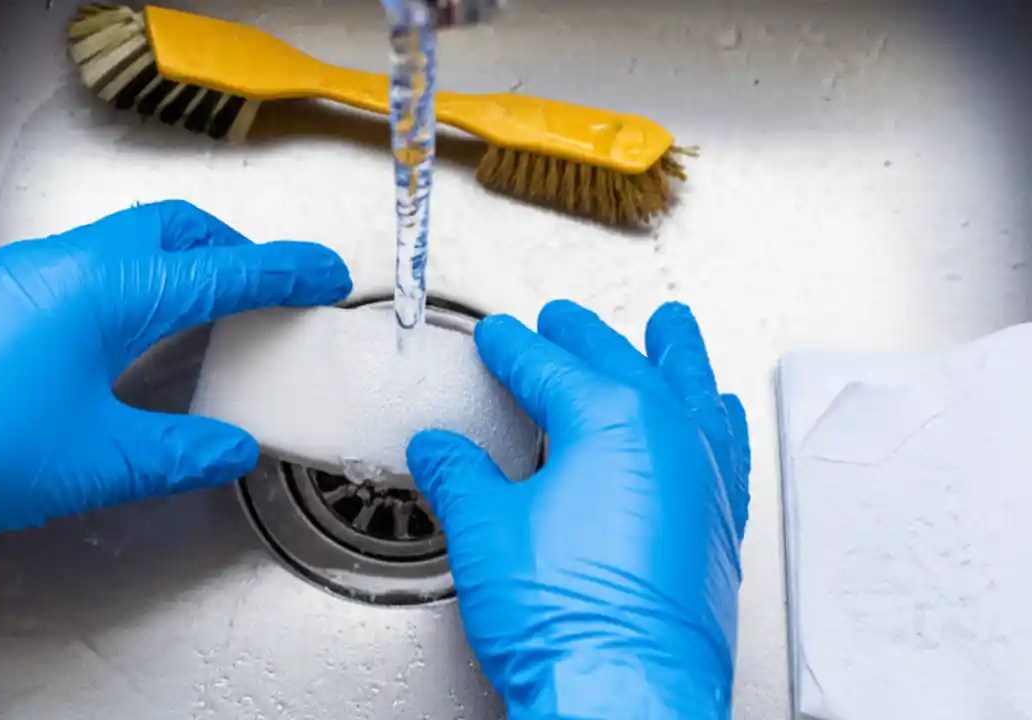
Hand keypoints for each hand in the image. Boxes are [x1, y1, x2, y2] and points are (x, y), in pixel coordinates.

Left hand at [0, 201, 350, 567]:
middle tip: (268, 287)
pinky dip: (135, 284)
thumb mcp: (91, 461)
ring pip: (129, 242)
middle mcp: (70, 264)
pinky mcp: (0, 293)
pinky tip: (132, 335)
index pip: (223, 270)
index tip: (325, 273)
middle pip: (176, 229)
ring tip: (209, 312)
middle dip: (232, 250)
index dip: (285, 272)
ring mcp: (28, 272)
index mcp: (110, 291)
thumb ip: (175, 454)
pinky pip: (90, 265)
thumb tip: (228, 449)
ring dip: (181, 265)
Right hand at [407, 301, 749, 719]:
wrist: (625, 697)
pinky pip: (728, 450)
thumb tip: (438, 450)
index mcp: (608, 419)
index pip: (548, 366)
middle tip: (559, 320)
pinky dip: (719, 421)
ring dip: (674, 356)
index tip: (499, 337)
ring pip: (692, 393)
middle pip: (620, 363)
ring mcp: (703, 480)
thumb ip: (459, 476)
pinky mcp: (720, 525)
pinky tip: (718, 413)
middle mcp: (668, 438)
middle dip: (583, 337)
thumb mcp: (484, 531)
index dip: (513, 348)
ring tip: (670, 328)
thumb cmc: (565, 618)